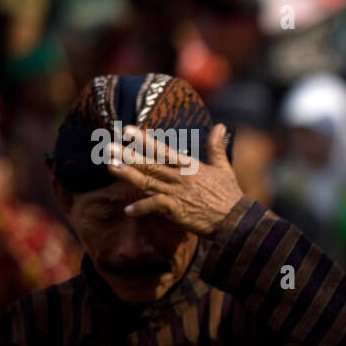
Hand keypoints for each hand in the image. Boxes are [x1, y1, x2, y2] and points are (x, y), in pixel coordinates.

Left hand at [106, 123, 242, 235]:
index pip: (163, 150)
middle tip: (108, 147)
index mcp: (190, 166)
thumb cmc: (230, 194)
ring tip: (111, 167)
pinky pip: (156, 207)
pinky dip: (142, 208)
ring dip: (129, 175)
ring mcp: (177, 194)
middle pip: (150, 164)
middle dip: (129, 155)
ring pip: (148, 182)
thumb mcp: (224, 167)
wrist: (236, 219)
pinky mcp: (177, 211)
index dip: (145, 140)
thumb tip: (220, 126)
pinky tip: (128, 210)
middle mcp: (180, 178)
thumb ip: (216, 147)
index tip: (127, 130)